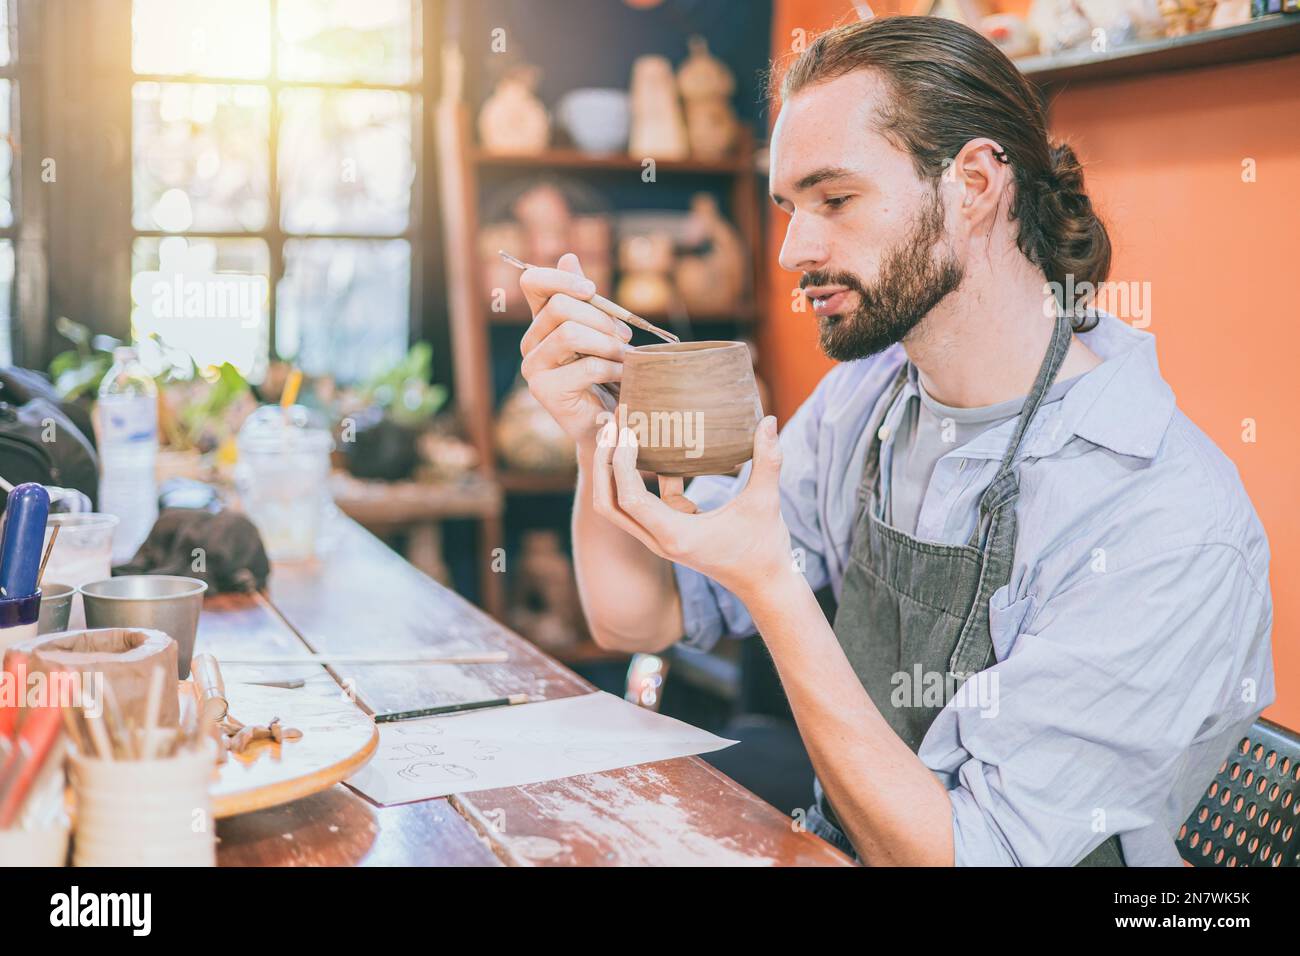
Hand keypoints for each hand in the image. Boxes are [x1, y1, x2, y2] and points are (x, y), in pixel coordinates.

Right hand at [518, 253, 633, 449]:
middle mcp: (530, 343)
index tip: (592, 290)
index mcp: (542, 323)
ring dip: (607, 343)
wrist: (609, 423)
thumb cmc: (607, 374)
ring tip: (626, 356)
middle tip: (625, 336)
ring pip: (569, 334)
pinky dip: (613, 367)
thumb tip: (568, 257)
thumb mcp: (600, 331)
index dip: (561, 278)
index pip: (533, 283)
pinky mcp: (544, 391)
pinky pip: (585, 366)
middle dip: (600, 318)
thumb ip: (585, 299)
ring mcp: (533, 368)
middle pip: (558, 307)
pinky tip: (623, 375)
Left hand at [590, 415, 794, 601]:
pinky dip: (641, 476)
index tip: (628, 431)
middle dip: (604, 464)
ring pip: (618, 505)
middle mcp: (659, 539)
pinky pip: (643, 502)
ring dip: (613, 471)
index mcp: (675, 535)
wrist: (764, 584)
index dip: (621, 462)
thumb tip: (770, 420)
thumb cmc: (765, 549)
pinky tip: (656, 448)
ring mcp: (660, 537)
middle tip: (612, 426)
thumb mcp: (766, 502)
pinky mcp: (668, 531)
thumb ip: (768, 460)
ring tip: (620, 432)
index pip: (629, 498)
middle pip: (608, 504)